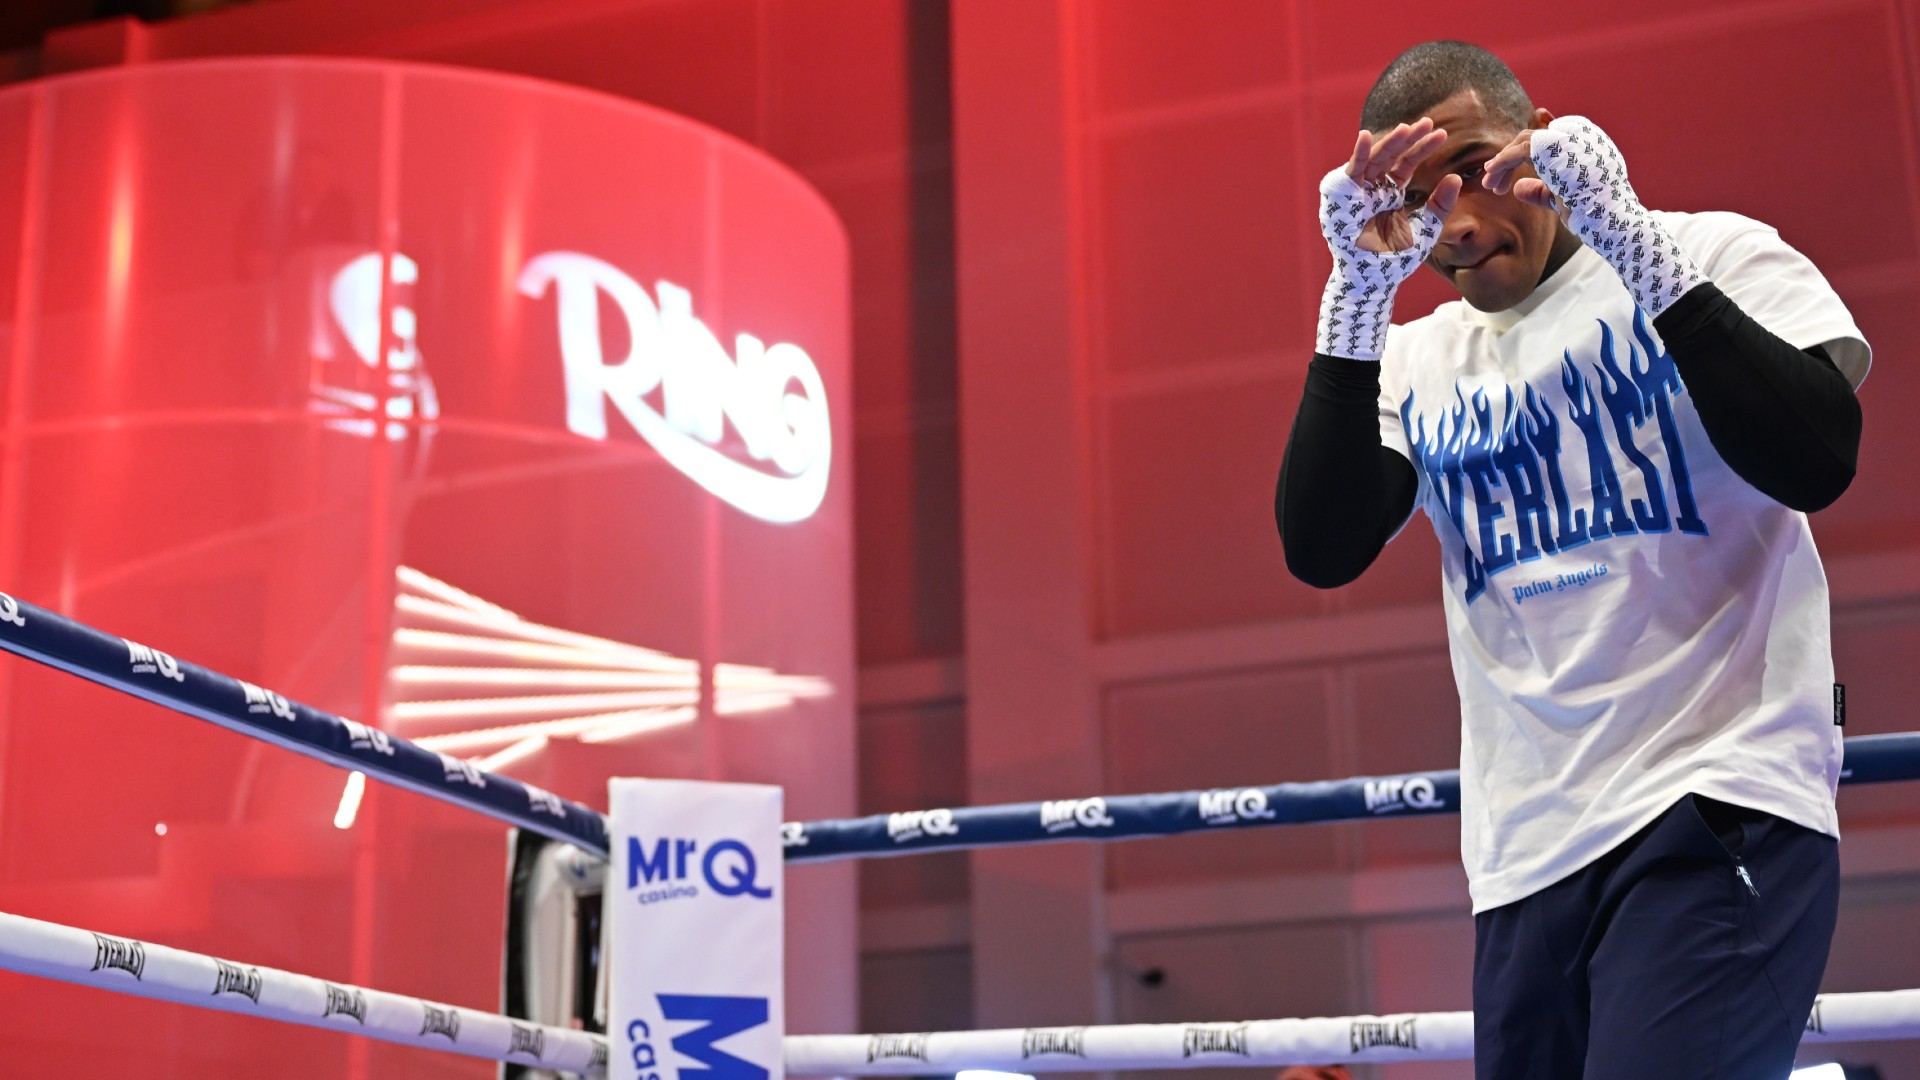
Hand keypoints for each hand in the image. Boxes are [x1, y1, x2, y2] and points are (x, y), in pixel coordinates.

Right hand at [1323, 118, 1461, 256]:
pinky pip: (1350, 172)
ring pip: (1373, 160)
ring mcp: (1356, 193)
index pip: (1405, 164)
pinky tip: (1366, 137)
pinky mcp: (1341, 198)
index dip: (1422, 149)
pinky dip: (1356, 155)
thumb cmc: (1395, 260)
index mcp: (1388, 195)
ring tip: (1408, 128)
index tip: (1442, 134)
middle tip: (1429, 123)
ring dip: (1388, 143)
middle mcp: (1371, 190)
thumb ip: (1440, 206)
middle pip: (1390, 157)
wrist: (1373, 280)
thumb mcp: (1425, 229)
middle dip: (1408, 139)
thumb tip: (1455, 178)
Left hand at [1487, 115, 1703, 315]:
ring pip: (1527, 139)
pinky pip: (1523, 147)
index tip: (1508, 169)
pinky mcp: (1560, 150)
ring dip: (1504, 161)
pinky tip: (1492, 176)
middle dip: (1511, 156)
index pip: (1554, 135)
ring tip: (1489, 184)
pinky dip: (1504, 161)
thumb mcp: (1565, 199)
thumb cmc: (1595, 217)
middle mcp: (1585, 137)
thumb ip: (1544, 189)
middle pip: (1538, 136)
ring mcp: (1575, 140)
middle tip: (1492, 180)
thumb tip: (1519, 187)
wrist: (1615, 225)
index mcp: (1591, 144)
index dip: (1528, 150)